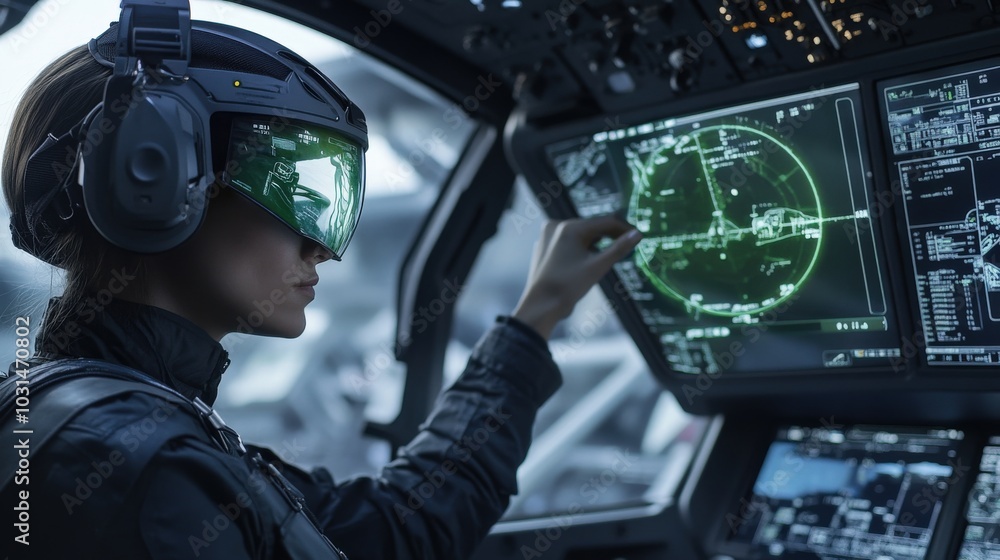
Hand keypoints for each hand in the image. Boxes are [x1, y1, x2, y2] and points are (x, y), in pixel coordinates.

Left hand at [511, 216, 641, 339]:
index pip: (604, 222)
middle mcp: (556, 225)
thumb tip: (637, 234)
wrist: (541, 306)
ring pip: (580, 234)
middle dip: (610, 236)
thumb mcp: (598, 267)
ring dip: (596, 242)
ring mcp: (548, 236)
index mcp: (569, 227)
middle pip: (592, 227)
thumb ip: (619, 248)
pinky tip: (588, 259)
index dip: (624, 228)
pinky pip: (568, 242)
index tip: (638, 236)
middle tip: (627, 246)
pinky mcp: (544, 246)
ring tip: (609, 254)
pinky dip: (581, 247)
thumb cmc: (569, 286)